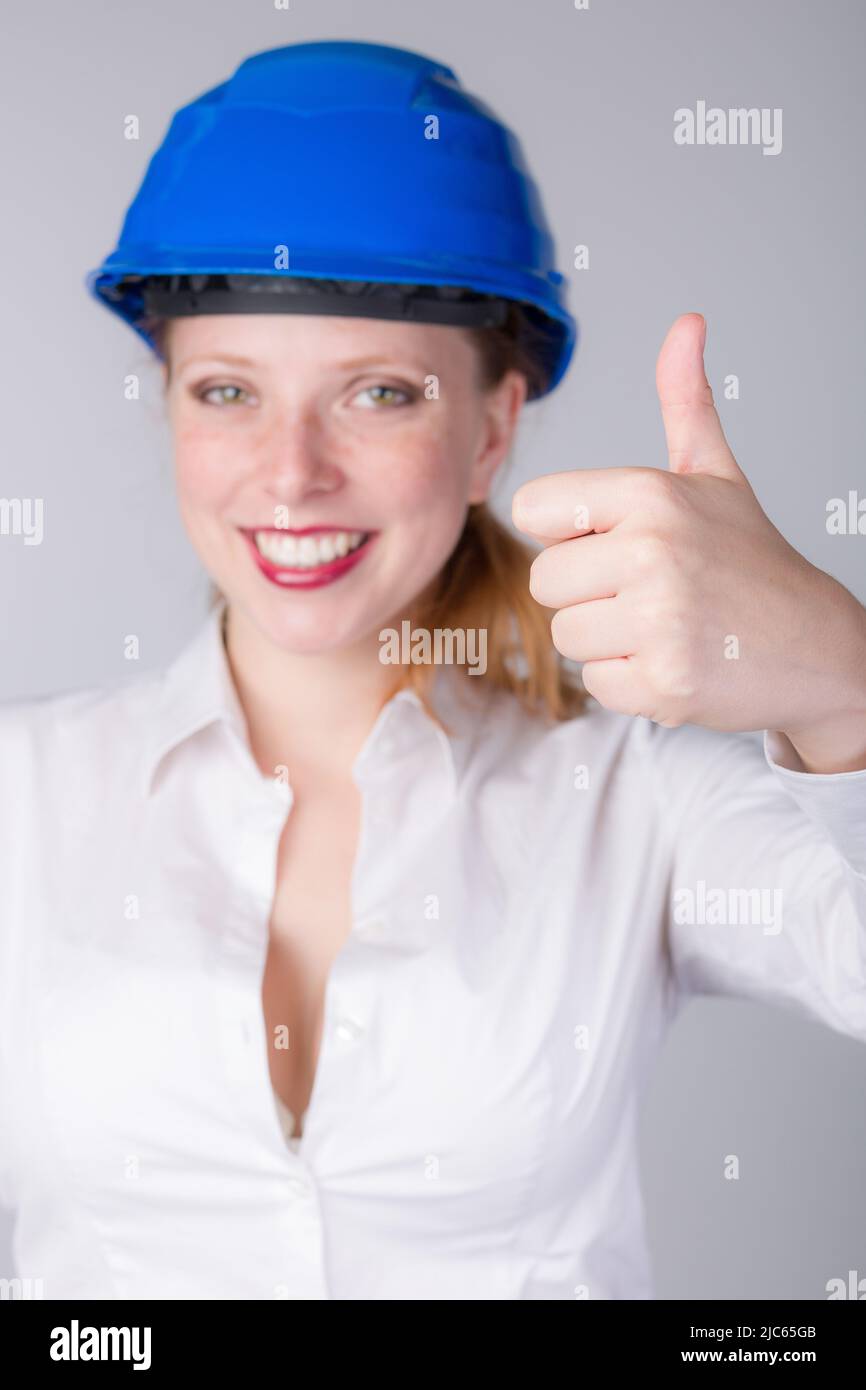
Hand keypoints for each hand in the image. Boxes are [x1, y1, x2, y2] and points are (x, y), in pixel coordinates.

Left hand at [512, 314, 865, 741]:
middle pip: (544, 580)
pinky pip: (596, 683)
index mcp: (650, 493)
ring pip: (566, 635)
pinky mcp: (664, 682)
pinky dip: (630, 683)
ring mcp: (658, 620)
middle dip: (589, 593)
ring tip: (664, 627)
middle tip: (651, 593)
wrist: (818, 647)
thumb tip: (687, 323)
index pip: (533, 509)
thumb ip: (687, 404)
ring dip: (608, 640)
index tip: (614, 540)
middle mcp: (651, 550)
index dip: (567, 531)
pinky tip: (675, 661)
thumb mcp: (716, 476)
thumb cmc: (752, 561)